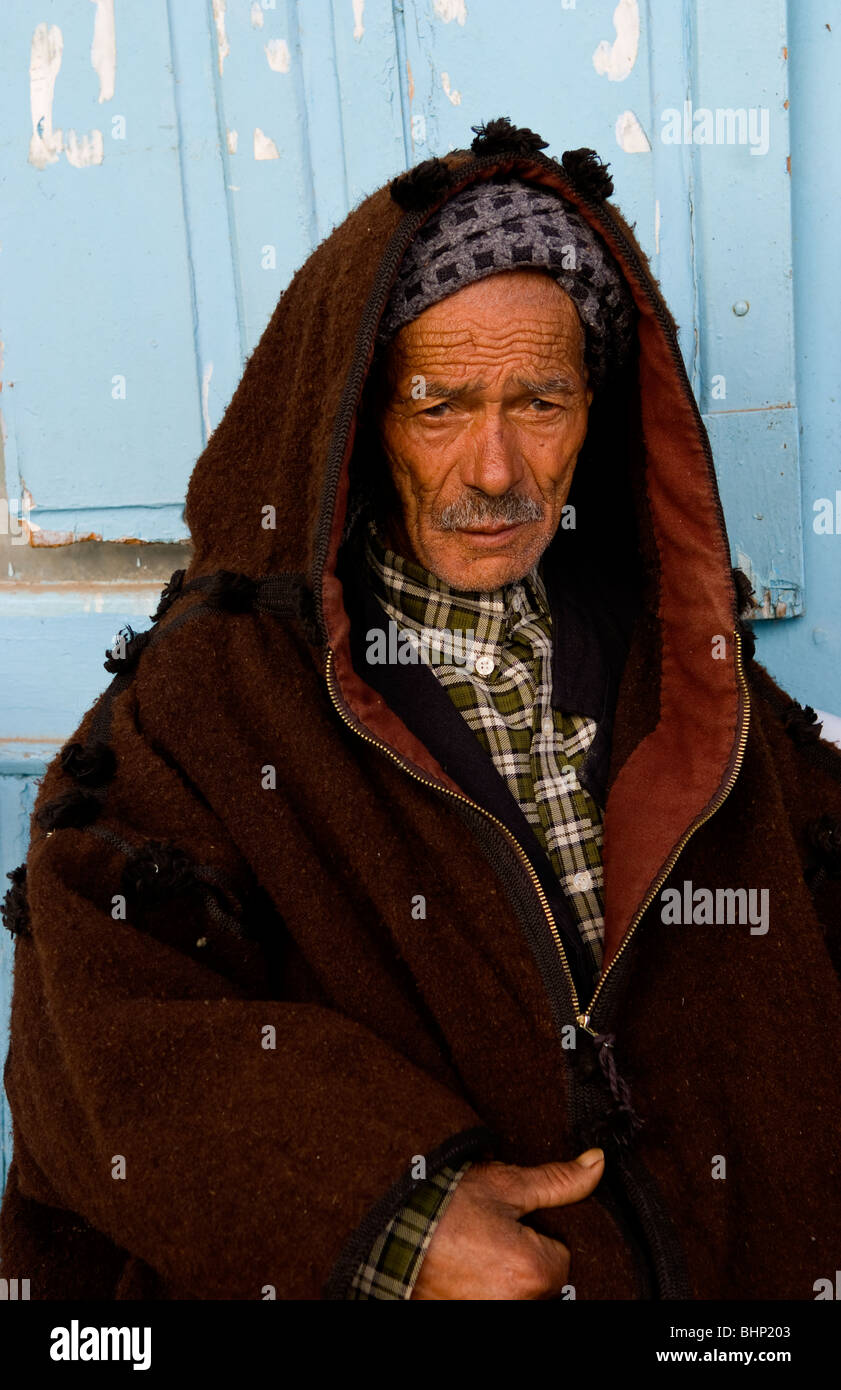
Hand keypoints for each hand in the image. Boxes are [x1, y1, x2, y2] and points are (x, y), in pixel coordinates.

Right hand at [410, 1149, 604, 1299]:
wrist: (382, 1230)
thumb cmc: (441, 1205)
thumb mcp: (504, 1184)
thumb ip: (556, 1181)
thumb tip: (598, 1163)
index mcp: (534, 1272)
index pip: (560, 1255)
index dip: (536, 1233)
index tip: (505, 1221)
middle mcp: (516, 1306)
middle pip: (539, 1279)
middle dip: (520, 1257)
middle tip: (485, 1235)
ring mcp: (489, 1315)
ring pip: (515, 1293)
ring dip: (499, 1274)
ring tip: (469, 1250)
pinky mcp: (463, 1316)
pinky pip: (490, 1299)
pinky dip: (478, 1287)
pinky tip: (459, 1268)